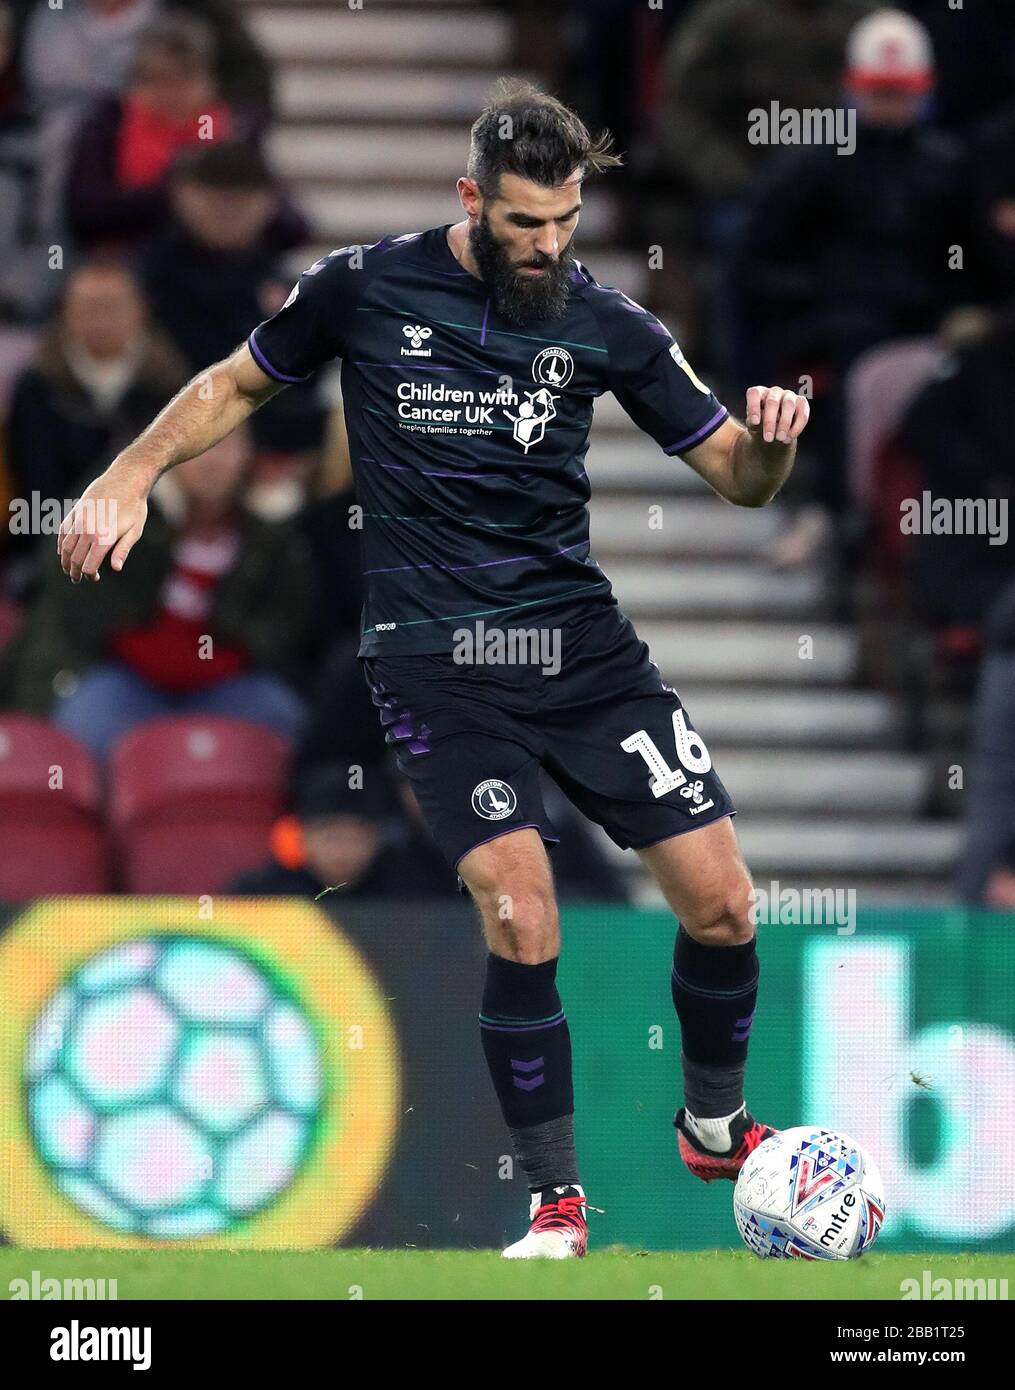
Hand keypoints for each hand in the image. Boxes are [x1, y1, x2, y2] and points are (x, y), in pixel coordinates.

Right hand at [57, 463, 149, 582]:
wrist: (126, 479)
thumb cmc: (134, 506)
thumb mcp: (135, 530)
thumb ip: (123, 550)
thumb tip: (115, 568)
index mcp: (103, 538)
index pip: (88, 565)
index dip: (90, 575)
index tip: (94, 578)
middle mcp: (87, 529)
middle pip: (75, 558)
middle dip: (75, 571)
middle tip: (77, 579)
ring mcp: (79, 519)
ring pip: (65, 546)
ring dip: (65, 560)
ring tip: (68, 569)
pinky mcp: (75, 511)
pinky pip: (63, 531)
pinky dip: (60, 544)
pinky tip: (63, 551)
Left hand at [746, 385, 809, 445]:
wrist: (774, 434)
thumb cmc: (760, 426)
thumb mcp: (753, 427)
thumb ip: (753, 424)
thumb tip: (759, 423)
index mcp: (759, 393)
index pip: (754, 394)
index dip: (754, 406)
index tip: (755, 422)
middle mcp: (774, 392)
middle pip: (772, 402)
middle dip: (770, 421)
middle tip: (768, 438)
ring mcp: (789, 395)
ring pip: (789, 405)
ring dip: (784, 423)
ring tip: (780, 438)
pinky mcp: (802, 403)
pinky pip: (802, 414)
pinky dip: (796, 427)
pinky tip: (789, 439)